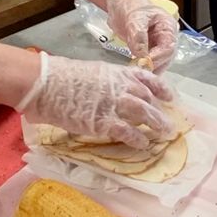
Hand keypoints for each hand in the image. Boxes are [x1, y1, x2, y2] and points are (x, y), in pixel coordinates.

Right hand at [16, 52, 174, 148]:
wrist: (47, 84)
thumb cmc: (63, 77)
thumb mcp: (92, 72)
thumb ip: (108, 82)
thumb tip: (114, 93)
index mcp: (117, 73)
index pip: (146, 79)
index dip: (160, 88)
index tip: (169, 97)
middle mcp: (120, 86)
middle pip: (148, 99)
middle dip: (160, 112)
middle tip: (170, 125)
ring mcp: (114, 104)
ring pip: (144, 115)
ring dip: (156, 125)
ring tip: (164, 134)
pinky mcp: (104, 122)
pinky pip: (127, 132)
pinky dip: (137, 139)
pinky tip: (143, 145)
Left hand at [106, 0, 179, 72]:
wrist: (120, 4)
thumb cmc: (131, 5)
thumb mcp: (135, 19)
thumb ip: (139, 37)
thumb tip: (142, 56)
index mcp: (168, 27)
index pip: (168, 47)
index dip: (158, 57)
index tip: (145, 63)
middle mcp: (166, 37)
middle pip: (166, 57)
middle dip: (154, 65)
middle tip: (140, 71)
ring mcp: (157, 44)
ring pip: (158, 62)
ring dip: (149, 69)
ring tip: (137, 72)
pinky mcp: (148, 50)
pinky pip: (148, 62)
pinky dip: (143, 67)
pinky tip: (135, 70)